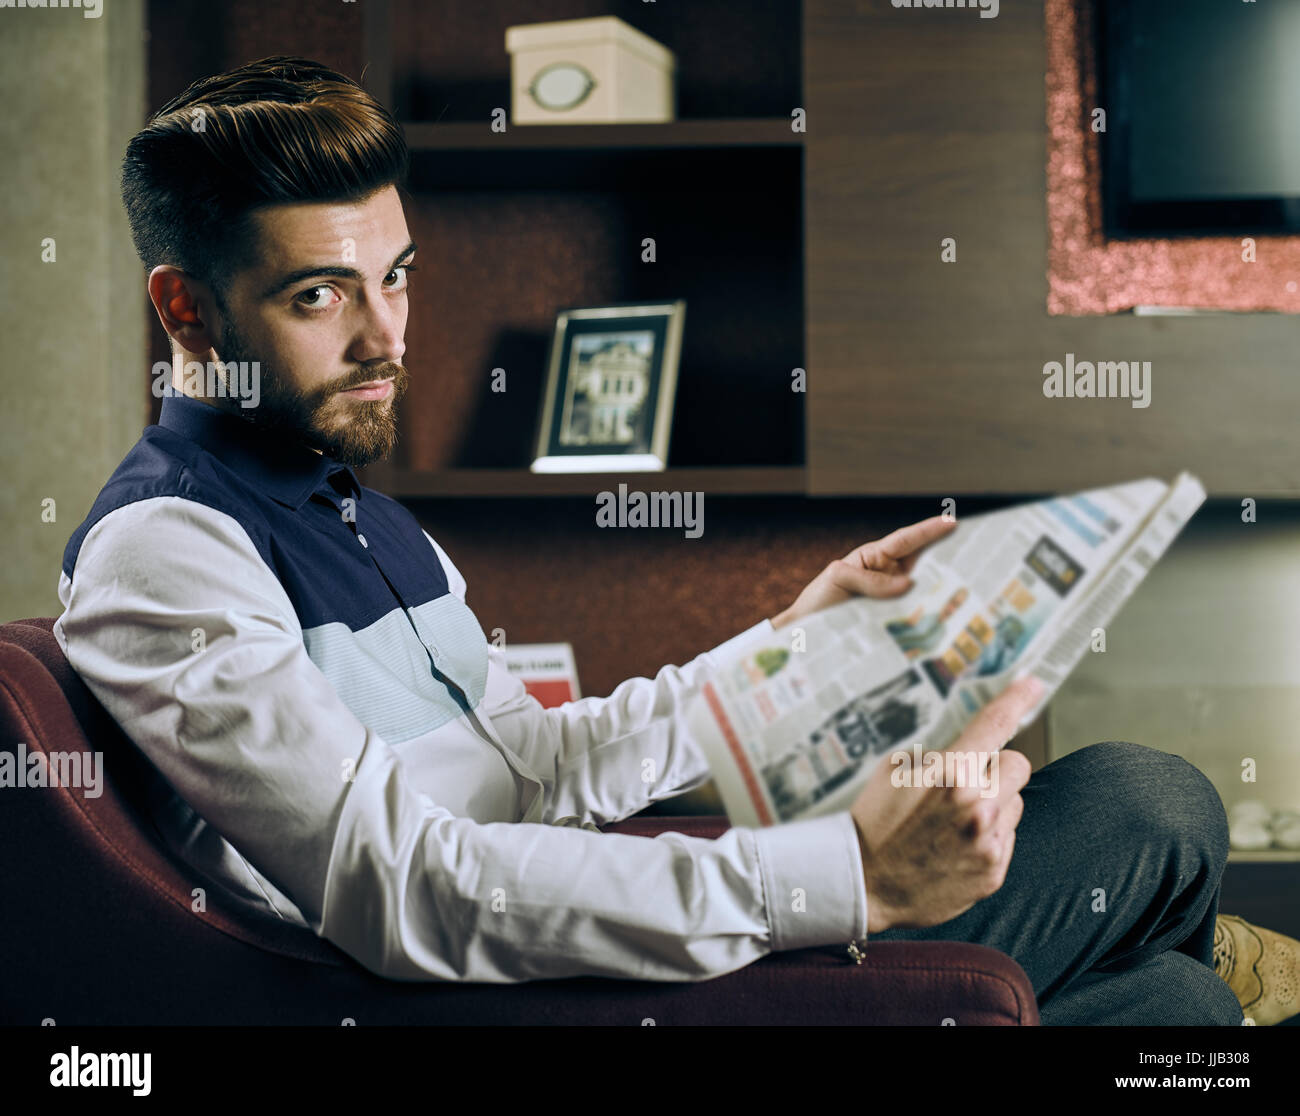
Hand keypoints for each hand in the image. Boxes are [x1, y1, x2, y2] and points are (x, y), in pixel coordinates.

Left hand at [771, 516, 957, 629]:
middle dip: (947, 556)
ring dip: (941, 589)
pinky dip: (926, 614)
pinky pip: (913, 613)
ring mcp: (893, 598)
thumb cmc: (820, 597)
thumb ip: (869, 579)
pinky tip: (942, 618)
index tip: (952, 521)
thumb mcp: (838, 578)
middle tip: (975, 553)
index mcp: (875, 558)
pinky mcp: (892, 619)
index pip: (906, 540)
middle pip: (923, 562)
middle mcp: (889, 575)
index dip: (929, 530)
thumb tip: (908, 585)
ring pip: (922, 589)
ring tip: (967, 587)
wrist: (806, 630)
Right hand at [849, 675, 1040, 933]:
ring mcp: (989, 842)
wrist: (863, 882)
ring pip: (1014, 804)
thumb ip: (940, 757)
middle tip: (968, 781)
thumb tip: (972, 751)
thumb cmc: (876, 820)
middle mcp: (978, 806)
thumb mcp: (895, 770)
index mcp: (951, 773)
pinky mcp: (993, 872)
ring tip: (952, 823)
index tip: (1033, 685)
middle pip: (1018, 765)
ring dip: (993, 806)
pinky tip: (954, 848)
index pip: (994, 724)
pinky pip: (1005, 839)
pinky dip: (987, 838)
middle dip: (997, 768)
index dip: (1017, 699)